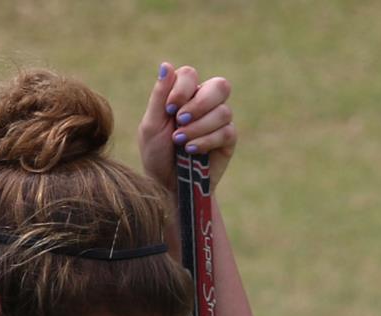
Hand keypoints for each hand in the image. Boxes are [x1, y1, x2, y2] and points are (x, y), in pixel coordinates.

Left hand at [137, 62, 236, 193]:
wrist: (167, 186)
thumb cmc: (156, 155)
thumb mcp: (151, 125)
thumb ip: (160, 95)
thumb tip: (166, 64)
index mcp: (184, 95)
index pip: (190, 75)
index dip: (182, 88)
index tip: (169, 109)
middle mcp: (204, 104)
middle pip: (219, 85)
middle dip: (199, 104)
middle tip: (180, 120)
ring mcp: (219, 121)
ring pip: (223, 111)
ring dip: (198, 127)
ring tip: (181, 142)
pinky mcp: (228, 139)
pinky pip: (227, 131)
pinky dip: (206, 141)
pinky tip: (192, 151)